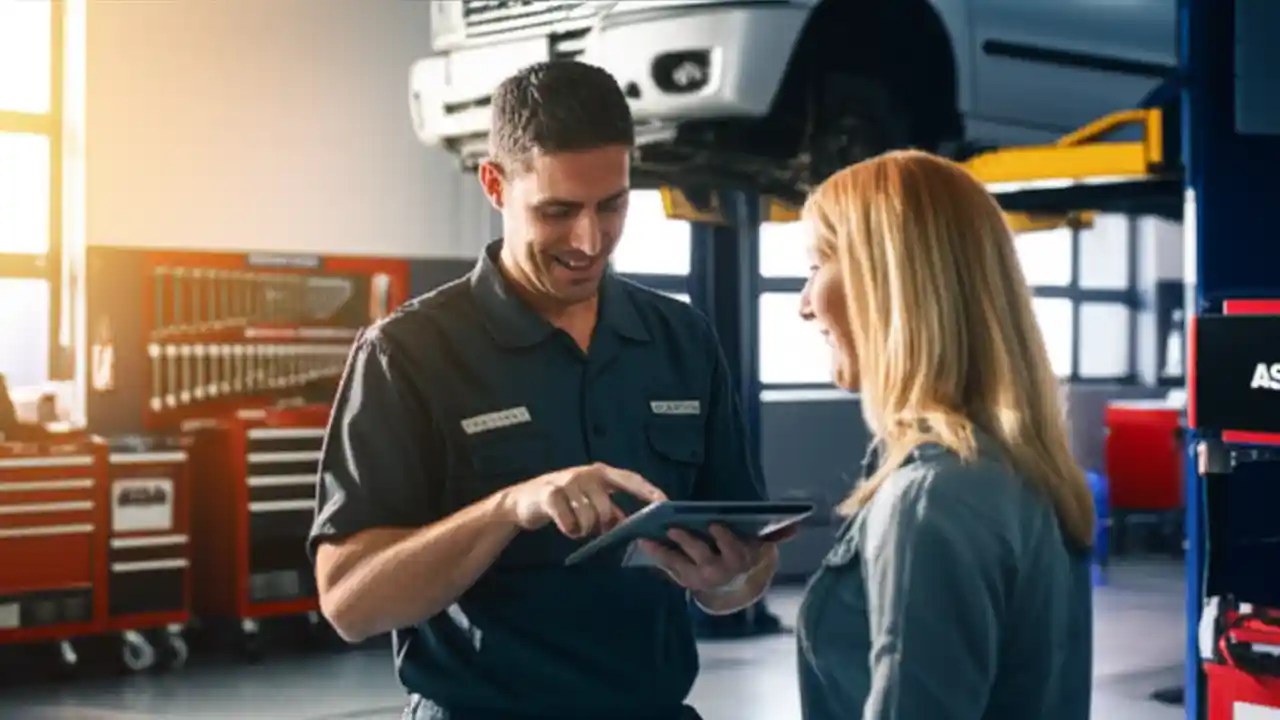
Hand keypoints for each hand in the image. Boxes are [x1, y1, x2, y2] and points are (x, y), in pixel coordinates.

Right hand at [502, 462, 666, 538]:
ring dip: (583, 529)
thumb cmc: (562, 501)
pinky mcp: (550, 494)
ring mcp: (567, 482)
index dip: (648, 490)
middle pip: (606, 507)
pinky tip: (565, 528)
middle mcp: (586, 473)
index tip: (665, 502)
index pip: (630, 479)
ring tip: (575, 526)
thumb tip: (631, 525)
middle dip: (601, 524)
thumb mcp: (588, 501)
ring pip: (588, 517)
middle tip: (591, 529)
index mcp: (599, 473)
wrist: (522, 500)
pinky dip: (569, 531)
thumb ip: (610, 510)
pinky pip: (569, 523)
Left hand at [638, 524, 769, 593]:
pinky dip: (655, 556)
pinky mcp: (684, 580)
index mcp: (740, 560)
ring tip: (647, 537)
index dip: (724, 538)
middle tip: (674, 527)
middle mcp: (719, 573)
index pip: (733, 550)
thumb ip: (777, 534)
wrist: (735, 584)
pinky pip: (668, 568)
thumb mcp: (762, 545)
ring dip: (664, 552)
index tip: (714, 524)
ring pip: (681, 565)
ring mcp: (700, 578)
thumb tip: (798, 525)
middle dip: (689, 542)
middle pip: (704, 557)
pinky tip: (643, 541)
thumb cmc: (745, 552)